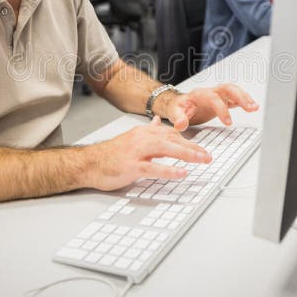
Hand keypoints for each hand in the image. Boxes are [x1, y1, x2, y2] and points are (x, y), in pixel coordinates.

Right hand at [84, 116, 211, 190]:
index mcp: (143, 133)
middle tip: (208, 156)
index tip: (202, 149)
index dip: (188, 141)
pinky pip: (153, 168)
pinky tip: (181, 173)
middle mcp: (142, 138)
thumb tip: (157, 122)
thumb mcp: (131, 138)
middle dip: (193, 147)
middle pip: (172, 140)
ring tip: (202, 160)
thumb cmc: (110, 154)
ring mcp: (136, 152)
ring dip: (186, 154)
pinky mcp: (131, 166)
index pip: (171, 134)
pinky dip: (169, 170)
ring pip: (165, 149)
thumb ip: (147, 131)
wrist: (89, 163)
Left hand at [156, 83, 258, 130]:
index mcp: (199, 94)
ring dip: (245, 98)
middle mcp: (210, 92)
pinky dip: (244, 101)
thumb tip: (180, 125)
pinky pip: (235, 98)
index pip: (213, 98)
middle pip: (227, 89)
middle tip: (250, 108)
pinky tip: (253, 107)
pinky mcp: (222, 100)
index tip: (228, 122)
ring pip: (234, 91)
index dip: (222, 109)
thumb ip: (178, 118)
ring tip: (255, 107)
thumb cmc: (178, 107)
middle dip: (240, 97)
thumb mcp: (174, 113)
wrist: (179, 103)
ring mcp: (218, 95)